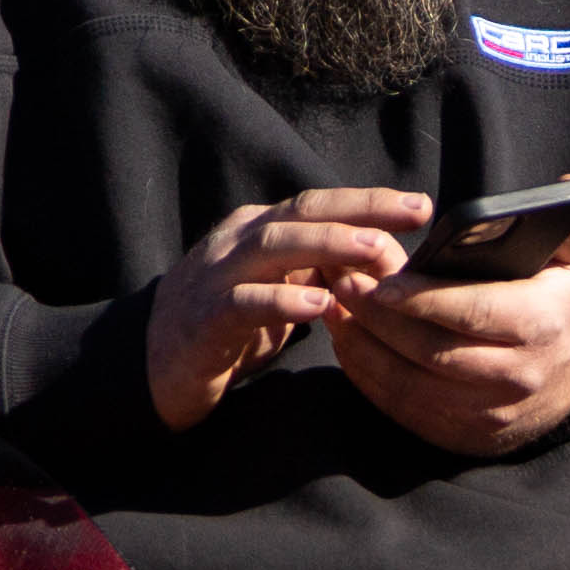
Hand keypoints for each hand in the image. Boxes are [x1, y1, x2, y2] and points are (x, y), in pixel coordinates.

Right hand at [147, 188, 424, 429]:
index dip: (369, 201)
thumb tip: (381, 265)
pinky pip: (244, 303)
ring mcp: (216, 277)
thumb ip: (316, 274)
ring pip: (274, 247)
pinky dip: (283, 301)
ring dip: (328, 245)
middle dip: (362, 208)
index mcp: (257, 232)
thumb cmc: (224, 329)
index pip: (318, 205)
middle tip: (414, 211)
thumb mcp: (275, 292)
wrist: (148, 368)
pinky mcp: (204, 320)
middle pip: (303, 212)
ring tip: (374, 251)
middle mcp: (237, 243)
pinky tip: (319, 305)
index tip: (421, 206)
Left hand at [336, 210, 569, 457]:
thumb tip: (563, 186)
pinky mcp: (462, 434)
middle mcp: (515, 375)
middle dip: (381, 319)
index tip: (381, 281)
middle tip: (342, 283)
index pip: (474, 312)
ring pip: (411, 383)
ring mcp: (487, 412)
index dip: (424, 299)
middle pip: (433, 350)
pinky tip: (349, 343)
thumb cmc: (564, 308)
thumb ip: (569, 224)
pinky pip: (405, 407)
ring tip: (335, 308)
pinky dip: (370, 377)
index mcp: (541, 325)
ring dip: (366, 347)